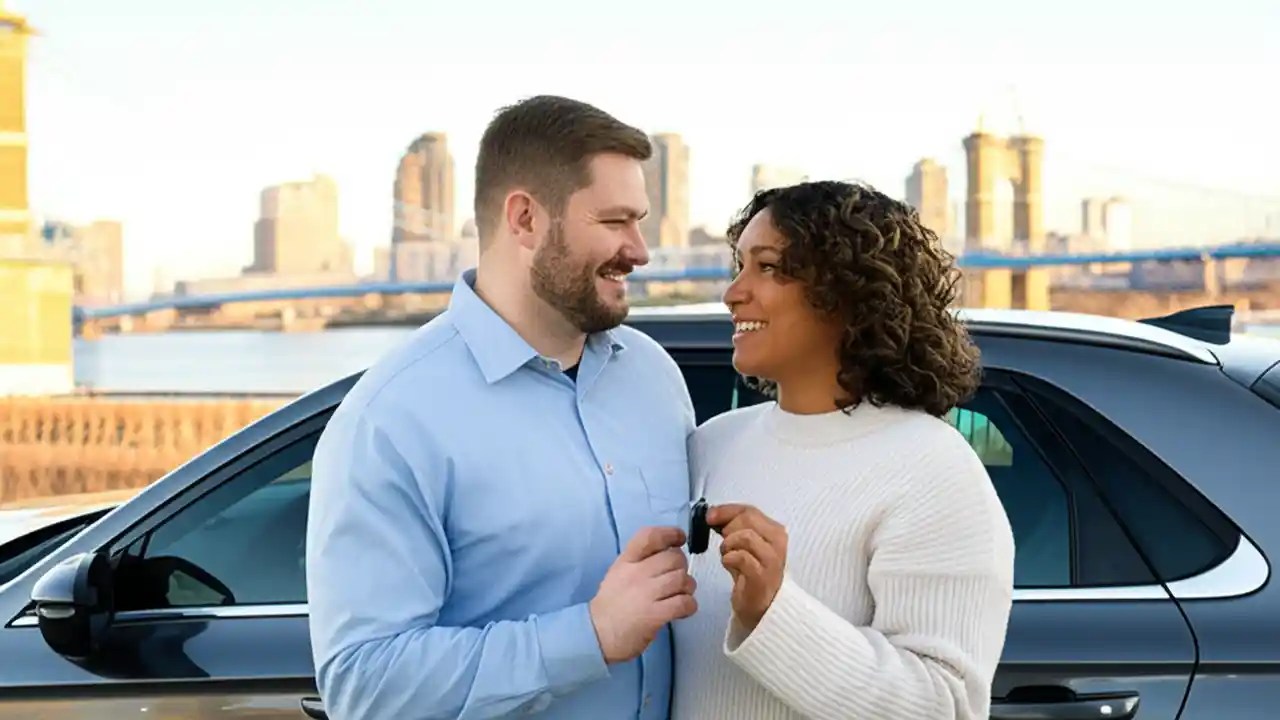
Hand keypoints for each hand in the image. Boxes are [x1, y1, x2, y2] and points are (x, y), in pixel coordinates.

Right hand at [589, 526, 697, 663]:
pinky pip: (684, 602)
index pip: (650, 536)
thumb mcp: (618, 573)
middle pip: (674, 558)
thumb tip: (669, 554)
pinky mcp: (655, 615)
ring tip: (680, 595)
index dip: (670, 534)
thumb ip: (640, 561)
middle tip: (676, 580)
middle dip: (682, 567)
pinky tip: (681, 611)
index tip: (680, 539)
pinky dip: (689, 606)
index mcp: (626, 560)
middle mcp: (636, 573)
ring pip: (682, 579)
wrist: (597, 635)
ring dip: (688, 588)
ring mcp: (646, 594)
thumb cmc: (611, 605)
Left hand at [708, 503, 787, 632]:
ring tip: (727, 555)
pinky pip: (740, 557)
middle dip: (728, 528)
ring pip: (745, 536)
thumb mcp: (743, 545)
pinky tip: (729, 566)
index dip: (726, 510)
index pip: (749, 510)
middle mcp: (778, 542)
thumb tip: (712, 514)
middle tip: (723, 542)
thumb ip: (732, 527)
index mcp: (775, 531)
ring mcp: (772, 559)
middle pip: (747, 519)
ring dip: (728, 544)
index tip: (710, 516)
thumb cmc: (750, 572)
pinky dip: (728, 559)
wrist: (761, 607)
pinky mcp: (762, 576)